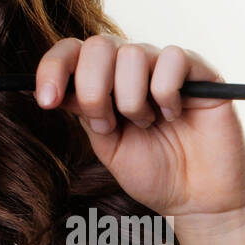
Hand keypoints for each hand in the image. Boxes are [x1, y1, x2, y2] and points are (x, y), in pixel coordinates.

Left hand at [35, 35, 244, 225]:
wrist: (197, 198)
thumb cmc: (153, 171)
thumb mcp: (107, 144)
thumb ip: (84, 111)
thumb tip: (53, 87)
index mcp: (104, 79)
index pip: (72, 51)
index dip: (52, 68)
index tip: (45, 100)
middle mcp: (132, 66)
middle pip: (98, 46)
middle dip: (93, 90)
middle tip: (108, 125)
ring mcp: (164, 65)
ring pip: (132, 54)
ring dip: (132, 99)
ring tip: (147, 124)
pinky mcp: (199, 71)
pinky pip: (173, 59)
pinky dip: (166, 93)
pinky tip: (173, 115)